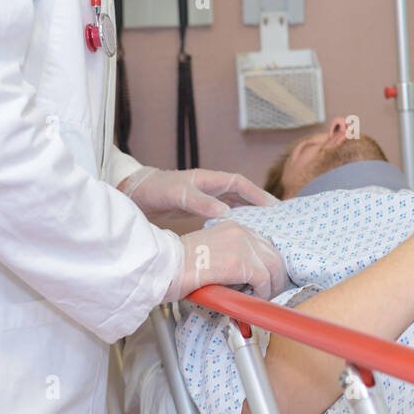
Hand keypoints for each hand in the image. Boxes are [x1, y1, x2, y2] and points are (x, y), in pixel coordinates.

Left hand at [119, 166, 277, 219]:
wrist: (134, 194)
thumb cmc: (155, 190)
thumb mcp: (178, 195)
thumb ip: (201, 202)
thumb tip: (226, 214)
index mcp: (210, 179)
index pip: (241, 184)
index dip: (258, 194)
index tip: (274, 207)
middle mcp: (211, 187)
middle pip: (243, 194)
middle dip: (260, 205)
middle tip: (279, 219)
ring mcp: (206, 198)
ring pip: (235, 205)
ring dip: (250, 214)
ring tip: (265, 228)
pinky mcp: (198, 210)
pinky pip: (224, 214)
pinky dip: (234, 222)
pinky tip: (240, 234)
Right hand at [163, 221, 288, 301]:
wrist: (163, 267)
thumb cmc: (178, 266)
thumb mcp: (210, 254)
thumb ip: (230, 258)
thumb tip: (247, 280)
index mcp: (233, 227)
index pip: (264, 244)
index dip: (270, 264)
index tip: (269, 280)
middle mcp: (241, 231)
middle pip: (274, 254)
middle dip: (277, 275)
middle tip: (272, 293)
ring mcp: (242, 245)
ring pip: (274, 266)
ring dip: (273, 286)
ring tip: (264, 299)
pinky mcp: (240, 262)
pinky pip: (264, 279)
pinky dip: (263, 292)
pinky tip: (253, 299)